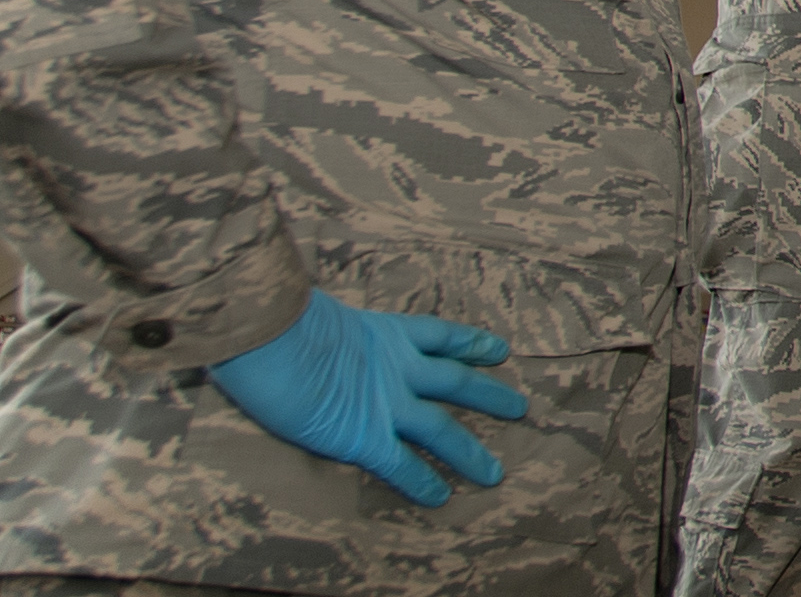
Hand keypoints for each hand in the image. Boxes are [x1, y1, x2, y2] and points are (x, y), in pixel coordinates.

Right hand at [207, 289, 527, 506]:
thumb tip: (305, 323)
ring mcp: (386, 403)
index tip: (498, 349)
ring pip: (441, 430)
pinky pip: (400, 465)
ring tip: (494, 475)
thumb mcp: (316, 312)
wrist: (270, 339)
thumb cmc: (278, 319)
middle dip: (490, 396)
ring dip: (469, 454)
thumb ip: (327, 326)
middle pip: (457, 381)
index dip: (471, 342)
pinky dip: (421, 482)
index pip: (441, 335)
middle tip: (520, 408)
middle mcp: (397, 367)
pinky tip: (440, 498)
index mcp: (386, 332)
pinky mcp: (364, 437)